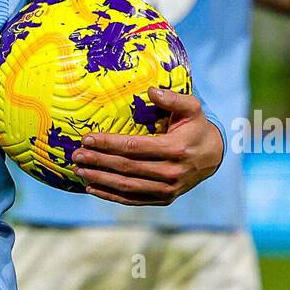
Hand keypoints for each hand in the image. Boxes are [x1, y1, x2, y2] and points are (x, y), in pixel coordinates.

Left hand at [69, 89, 223, 205]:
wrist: (214, 156)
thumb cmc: (196, 127)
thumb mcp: (192, 107)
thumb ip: (173, 98)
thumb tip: (151, 91)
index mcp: (174, 149)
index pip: (134, 147)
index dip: (108, 143)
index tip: (87, 139)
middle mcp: (170, 172)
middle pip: (126, 168)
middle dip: (98, 161)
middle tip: (76, 155)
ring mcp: (167, 189)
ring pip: (126, 186)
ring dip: (99, 179)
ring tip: (79, 171)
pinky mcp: (164, 199)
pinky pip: (132, 199)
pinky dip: (110, 195)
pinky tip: (92, 188)